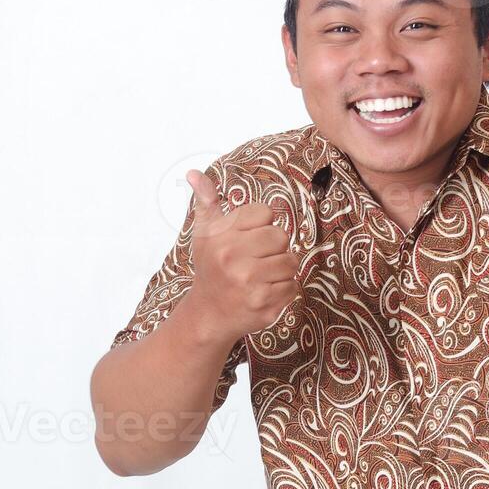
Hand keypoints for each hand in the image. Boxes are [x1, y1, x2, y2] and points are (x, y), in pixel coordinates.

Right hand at [182, 168, 301, 342]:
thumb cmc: (211, 268)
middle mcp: (233, 259)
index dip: (261, 225)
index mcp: (221, 237)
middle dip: (274, 247)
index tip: (248, 239)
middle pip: (281, 236)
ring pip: (291, 261)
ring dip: (282, 269)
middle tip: (257, 259)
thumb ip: (206, 202)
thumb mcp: (205, 234)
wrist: (208, 314)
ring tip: (262, 275)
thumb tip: (194, 174)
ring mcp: (250, 284)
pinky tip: (265, 291)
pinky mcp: (265, 305)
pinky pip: (294, 286)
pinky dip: (285, 289)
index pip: (265, 213)